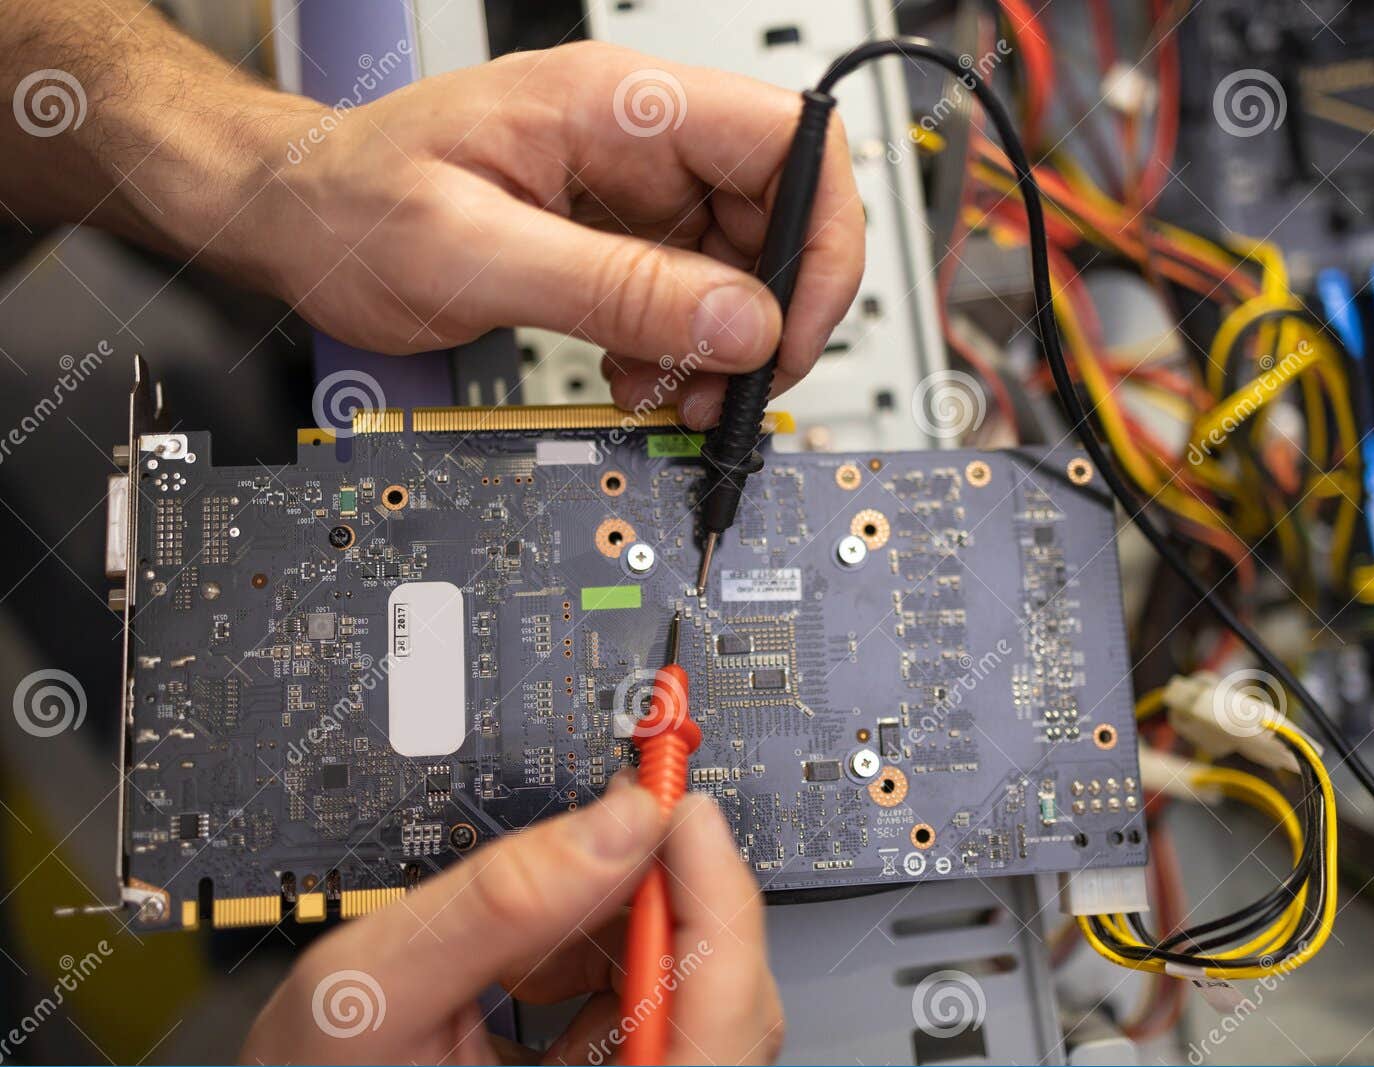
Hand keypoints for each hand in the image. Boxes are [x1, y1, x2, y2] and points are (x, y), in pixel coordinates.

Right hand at [240, 783, 782, 1064]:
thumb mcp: (368, 995)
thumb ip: (495, 905)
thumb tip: (617, 822)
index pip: (722, 1026)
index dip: (716, 902)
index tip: (677, 812)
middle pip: (722, 1012)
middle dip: (666, 905)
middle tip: (615, 831)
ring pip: (689, 1005)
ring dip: (624, 937)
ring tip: (528, 936)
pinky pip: (649, 1019)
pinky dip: (602, 969)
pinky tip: (533, 966)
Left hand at [264, 41, 864, 427]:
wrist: (292, 221)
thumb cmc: (352, 207)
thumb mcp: (475, 255)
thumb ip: (616, 291)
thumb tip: (741, 325)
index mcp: (616, 105)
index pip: (789, 139)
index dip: (819, 236)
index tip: (793, 328)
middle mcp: (640, 139)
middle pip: (779, 212)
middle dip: (770, 314)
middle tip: (727, 387)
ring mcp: (634, 189)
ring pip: (743, 267)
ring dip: (724, 346)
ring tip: (669, 393)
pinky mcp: (619, 237)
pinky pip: (692, 295)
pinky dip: (682, 351)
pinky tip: (638, 376)